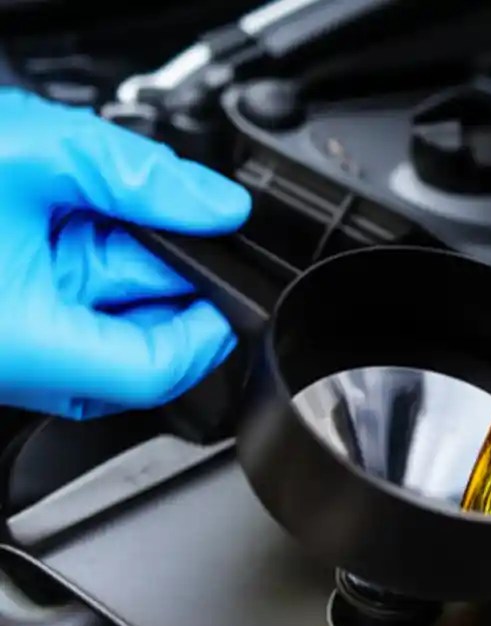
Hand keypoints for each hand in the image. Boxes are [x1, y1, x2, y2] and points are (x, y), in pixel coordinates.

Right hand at [0, 89, 250, 418]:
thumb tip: (217, 205)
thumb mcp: (35, 151)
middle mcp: (13, 364)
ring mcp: (5, 354)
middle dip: (159, 275)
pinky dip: (78, 267)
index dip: (211, 327)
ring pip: (102, 327)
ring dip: (116, 266)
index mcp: (22, 340)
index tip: (229, 281)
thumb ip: (141, 178)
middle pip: (139, 343)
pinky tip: (55, 220)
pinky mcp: (0, 335)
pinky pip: (62, 313)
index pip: (159, 370)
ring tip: (82, 208)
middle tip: (149, 215)